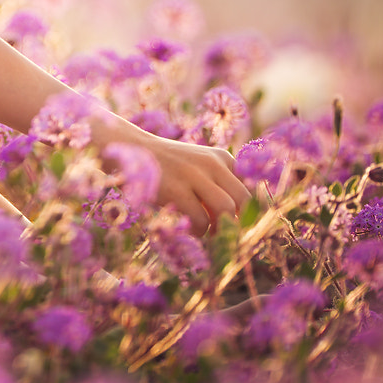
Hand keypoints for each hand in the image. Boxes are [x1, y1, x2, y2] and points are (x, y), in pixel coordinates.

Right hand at [95, 116, 251, 235]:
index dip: (249, 212)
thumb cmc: (168, 166)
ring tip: (205, 231)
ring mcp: (193, 175)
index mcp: (221, 157)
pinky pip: (200, 220)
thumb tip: (239, 222)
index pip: (250, 188)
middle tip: (226, 233)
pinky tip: (188, 228)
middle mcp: (212, 163)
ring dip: (219, 228)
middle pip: (244, 200)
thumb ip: (219, 184)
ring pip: (226, 210)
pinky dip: (197, 231)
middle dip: (239, 222)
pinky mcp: (176, 189)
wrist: (131, 149)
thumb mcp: (198, 165)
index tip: (240, 226)